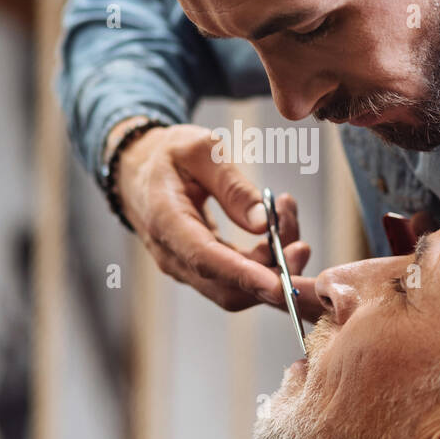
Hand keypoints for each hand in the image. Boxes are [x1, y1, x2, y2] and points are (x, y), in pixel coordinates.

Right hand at [109, 121, 323, 320]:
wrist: (137, 170)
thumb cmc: (168, 154)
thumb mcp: (201, 150)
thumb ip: (232, 186)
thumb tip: (264, 223)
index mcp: (165, 220)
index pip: (205, 259)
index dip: (244, 275)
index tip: (280, 284)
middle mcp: (172, 255)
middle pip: (227, 288)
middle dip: (273, 276)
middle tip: (302, 244)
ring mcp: (184, 267)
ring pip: (237, 286)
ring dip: (273, 263)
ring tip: (288, 212)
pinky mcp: (200, 269)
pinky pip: (237, 277)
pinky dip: (264, 260)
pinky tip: (278, 226)